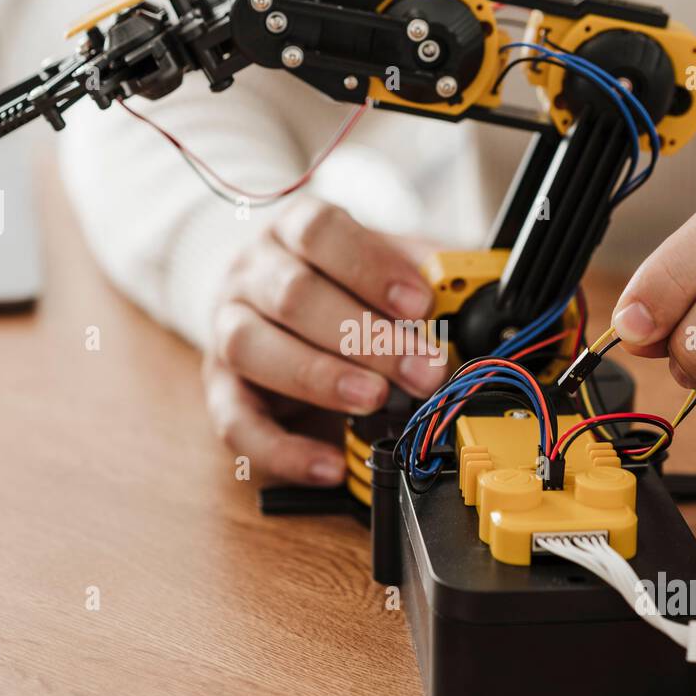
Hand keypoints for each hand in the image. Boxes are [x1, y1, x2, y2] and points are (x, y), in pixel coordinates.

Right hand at [203, 197, 446, 484]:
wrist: (269, 299)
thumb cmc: (339, 283)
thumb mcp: (386, 262)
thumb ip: (426, 273)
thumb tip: (476, 298)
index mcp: (293, 231)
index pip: (320, 233)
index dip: (371, 268)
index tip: (420, 304)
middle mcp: (251, 274)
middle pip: (293, 295)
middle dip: (364, 337)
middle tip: (422, 369)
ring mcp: (226, 330)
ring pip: (253, 348)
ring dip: (319, 378)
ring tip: (375, 400)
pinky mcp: (219, 390)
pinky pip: (236, 423)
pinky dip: (284, 450)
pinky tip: (329, 465)